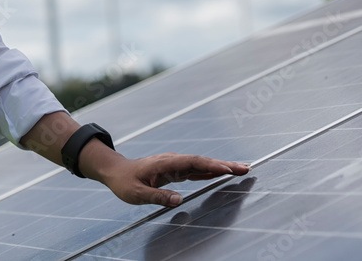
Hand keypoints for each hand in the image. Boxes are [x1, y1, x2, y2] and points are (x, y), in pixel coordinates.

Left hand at [86, 146, 249, 207]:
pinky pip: (196, 170)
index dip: (211, 166)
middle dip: (224, 164)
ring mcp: (175, 164)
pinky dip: (210, 171)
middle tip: (246, 168)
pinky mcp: (175, 170)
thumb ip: (158, 197)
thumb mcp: (137, 193)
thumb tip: (179, 201)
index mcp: (165, 163)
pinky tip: (222, 173)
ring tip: (241, 170)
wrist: (116, 171)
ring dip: (221, 167)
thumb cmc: (125, 182)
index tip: (228, 169)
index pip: (193, 162)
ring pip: (201, 165)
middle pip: (202, 161)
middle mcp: (173, 161)